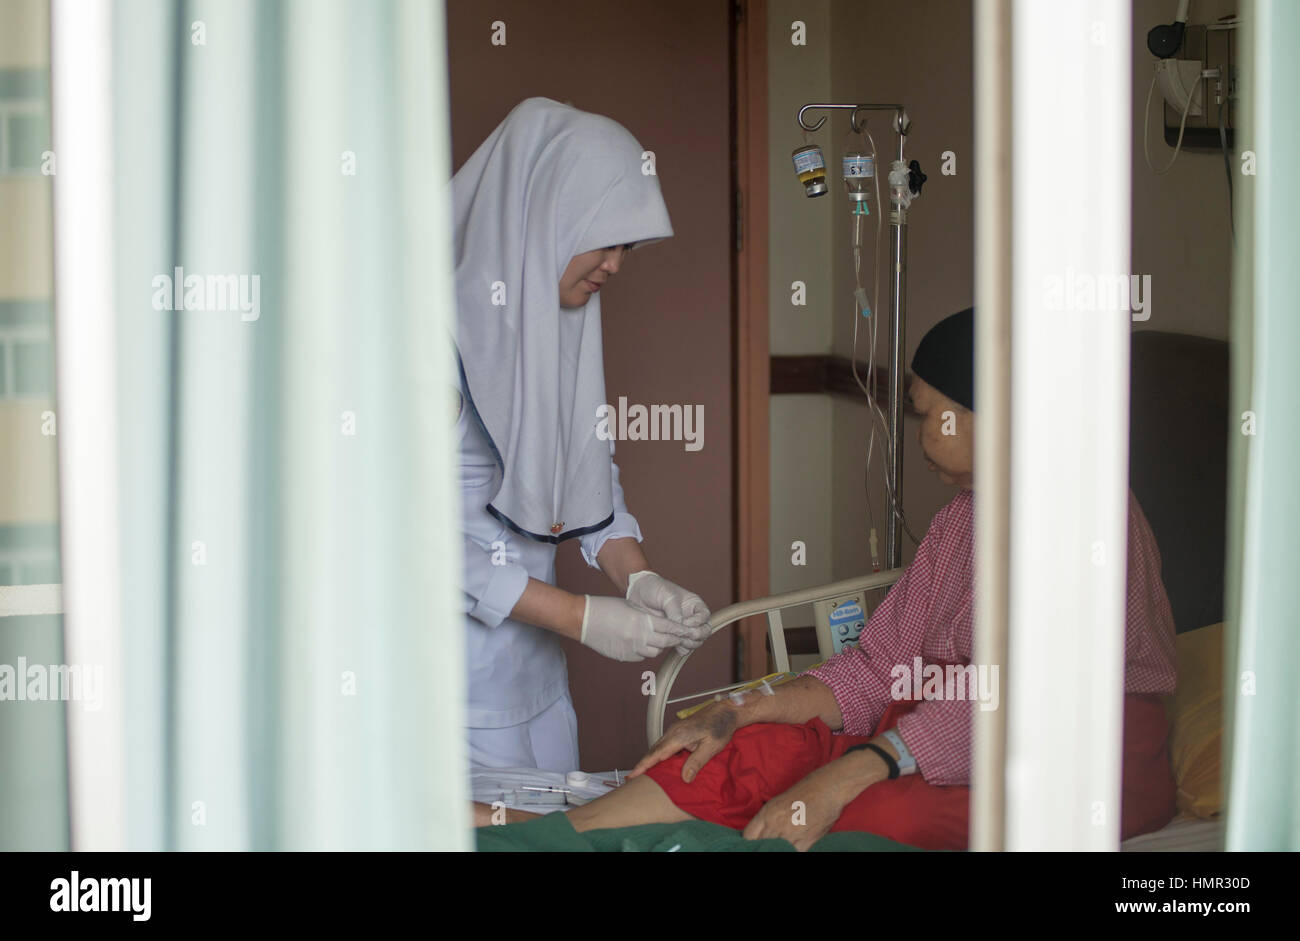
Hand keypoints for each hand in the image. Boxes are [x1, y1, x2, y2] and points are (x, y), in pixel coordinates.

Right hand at [580, 595, 702, 661]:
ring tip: (654, 637)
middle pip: (666, 642)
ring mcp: (632, 649)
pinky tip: (637, 642)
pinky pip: (641, 656)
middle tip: (678, 637)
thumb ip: (648, 617)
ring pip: (655, 652)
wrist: (584, 620)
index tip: (690, 631)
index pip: (670, 627)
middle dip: (673, 639)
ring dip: (658, 645)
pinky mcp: (624, 657)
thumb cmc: (607, 608)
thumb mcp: (632, 607)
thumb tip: (663, 624)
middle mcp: (639, 637)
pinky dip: (643, 650)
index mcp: (643, 621)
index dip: (681, 630)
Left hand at [625, 571, 710, 654]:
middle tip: (686, 636)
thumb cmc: (654, 588)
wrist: (638, 594)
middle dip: (697, 635)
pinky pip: (683, 646)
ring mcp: (682, 627)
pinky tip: (674, 646)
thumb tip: (681, 626)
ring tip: (678, 641)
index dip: (698, 622)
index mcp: (693, 604)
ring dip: (690, 644)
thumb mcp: (666, 596)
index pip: (704, 616)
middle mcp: (691, 616)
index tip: (685, 623)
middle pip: (704, 630)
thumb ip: (675, 610)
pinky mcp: (673, 635)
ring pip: (696, 640)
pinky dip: (682, 649)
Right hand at [629, 700, 740, 781]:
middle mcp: (674, 731)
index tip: (633, 775)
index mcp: (679, 735)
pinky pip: (664, 744)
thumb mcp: (711, 747)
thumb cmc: (721, 725)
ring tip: (641, 773)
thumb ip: (697, 762)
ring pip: (658, 747)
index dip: (644, 765)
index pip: (656, 754)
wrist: (726, 710)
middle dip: (642, 764)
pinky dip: (658, 754)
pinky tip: (659, 762)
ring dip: (649, 759)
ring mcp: (675, 730)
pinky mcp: (679, 731)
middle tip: (631, 778)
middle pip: (653, 750)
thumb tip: (685, 777)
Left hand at [741, 764, 849, 850]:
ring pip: (776, 851)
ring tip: (781, 845)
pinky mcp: (806, 841)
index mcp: (767, 813)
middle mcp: (776, 824)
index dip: (749, 843)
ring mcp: (791, 834)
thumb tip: (761, 834)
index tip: (753, 844)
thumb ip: (768, 819)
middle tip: (769, 845)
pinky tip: (793, 847)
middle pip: (761, 845)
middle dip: (764, 846)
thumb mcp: (779, 802)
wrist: (828, 788)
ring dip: (778, 849)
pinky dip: (792, 852)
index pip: (748, 836)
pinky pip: (793, 853)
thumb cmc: (804, 792)